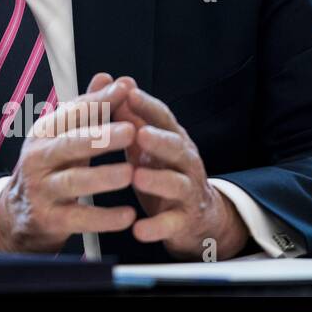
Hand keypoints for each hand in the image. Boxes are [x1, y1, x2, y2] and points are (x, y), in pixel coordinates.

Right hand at [0, 77, 138, 253]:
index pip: (71, 113)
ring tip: (129, 172)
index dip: (98, 101)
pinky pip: (79, 218)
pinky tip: (127, 215)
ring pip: (73, 182)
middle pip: (69, 145)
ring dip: (102, 177)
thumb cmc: (51, 167)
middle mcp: (38, 158)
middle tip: (130, 131)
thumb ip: (87, 109)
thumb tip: (107, 77)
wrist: (19, 213)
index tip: (126, 90)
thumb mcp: (64, 136)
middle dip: (100, 137)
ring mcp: (42, 189)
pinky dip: (104, 218)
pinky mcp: (50, 219)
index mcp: (44, 133)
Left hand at [97, 72, 249, 259]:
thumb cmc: (164, 171)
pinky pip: (171, 223)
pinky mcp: (184, 220)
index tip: (128, 92)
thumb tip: (114, 82)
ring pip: (177, 184)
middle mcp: (185, 162)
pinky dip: (155, 227)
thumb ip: (132, 117)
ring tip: (137, 177)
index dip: (147, 105)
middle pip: (177, 148)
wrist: (197, 216)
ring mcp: (187, 191)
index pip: (163, 118)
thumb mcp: (148, 143)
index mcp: (173, 139)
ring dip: (158, 180)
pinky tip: (139, 229)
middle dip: (159, 140)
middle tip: (139, 133)